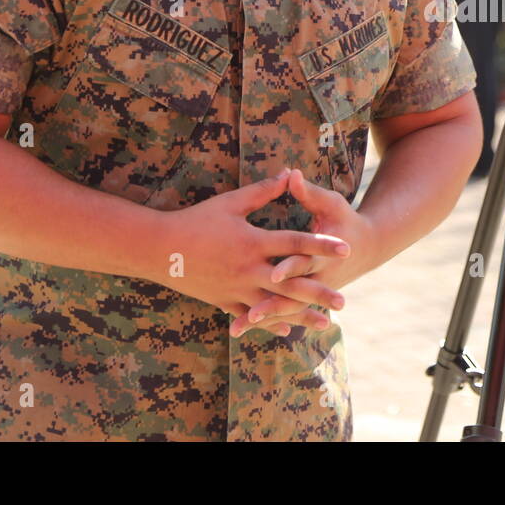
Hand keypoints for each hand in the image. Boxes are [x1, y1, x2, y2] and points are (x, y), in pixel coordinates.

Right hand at [155, 169, 352, 337]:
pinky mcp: (224, 301)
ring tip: (326, 323)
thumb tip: (288, 172)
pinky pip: (251, 315)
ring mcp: (236, 289)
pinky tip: (287, 331)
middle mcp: (248, 269)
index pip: (295, 243)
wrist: (158, 249)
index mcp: (253, 242)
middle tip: (345, 302)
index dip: (321, 245)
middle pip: (291, 283)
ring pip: (275, 306)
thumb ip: (262, 191)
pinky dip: (270, 323)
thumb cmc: (196, 221)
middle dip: (319, 293)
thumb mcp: (230, 203)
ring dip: (301, 315)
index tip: (346, 249)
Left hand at [231, 168, 380, 337]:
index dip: (289, 268)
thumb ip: (309, 192)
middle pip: (293, 294)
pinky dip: (263, 322)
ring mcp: (311, 292)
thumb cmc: (345, 221)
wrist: (367, 249)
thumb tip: (292, 173)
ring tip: (236, 328)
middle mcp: (317, 278)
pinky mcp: (305, 299)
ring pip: (286, 309)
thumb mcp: (332, 204)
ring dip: (263, 319)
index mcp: (322, 255)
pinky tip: (239, 327)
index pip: (304, 262)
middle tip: (250, 314)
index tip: (274, 274)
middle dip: (272, 305)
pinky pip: (282, 314)